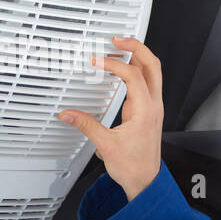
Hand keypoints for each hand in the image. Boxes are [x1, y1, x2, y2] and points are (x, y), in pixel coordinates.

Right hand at [57, 36, 163, 200]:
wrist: (145, 181)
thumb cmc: (133, 167)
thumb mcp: (105, 145)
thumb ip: (85, 125)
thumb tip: (67, 114)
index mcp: (145, 111)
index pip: (132, 76)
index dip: (114, 64)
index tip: (97, 61)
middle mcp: (153, 106)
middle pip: (152, 65)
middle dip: (136, 47)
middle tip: (117, 38)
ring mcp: (154, 107)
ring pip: (153, 71)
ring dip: (138, 55)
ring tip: (119, 46)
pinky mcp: (149, 110)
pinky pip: (148, 81)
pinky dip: (137, 69)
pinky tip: (124, 67)